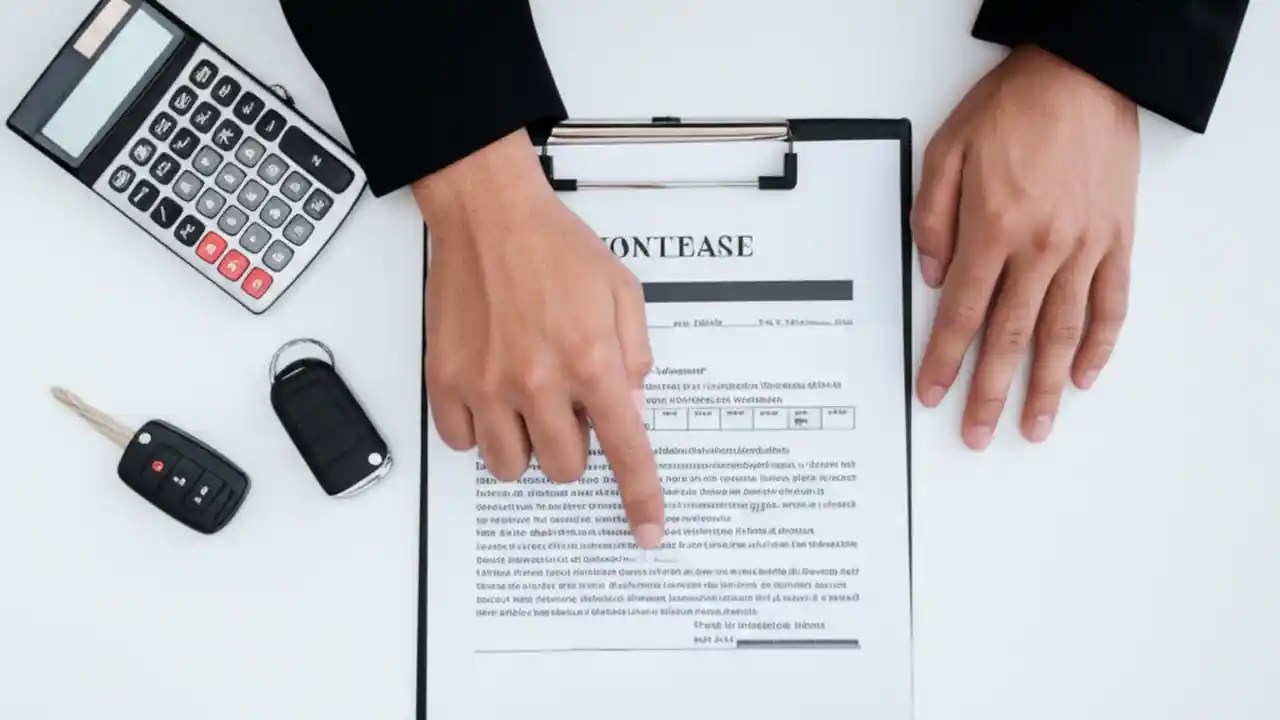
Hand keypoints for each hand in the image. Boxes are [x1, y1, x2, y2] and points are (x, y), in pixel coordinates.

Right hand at [414, 129, 663, 547]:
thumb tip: (631, 406)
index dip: (640, 498)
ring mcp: (486, 384)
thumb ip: (634, 354)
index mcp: (591, 360)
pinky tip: (491, 395)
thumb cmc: (553, 247)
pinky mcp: (445, 380)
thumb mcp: (622, 293)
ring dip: (527, 444)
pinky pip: (463, 443)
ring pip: (511, 466)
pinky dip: (480, 431)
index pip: (625, 449)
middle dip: (574, 446)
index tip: (647, 531)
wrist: (489, 214)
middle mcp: (538, 381)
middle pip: (565, 468)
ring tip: (526, 401)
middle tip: (567, 403)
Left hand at [912, 45, 1138, 448]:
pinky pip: (1111, 304)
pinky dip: (1099, 345)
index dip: (944, 361)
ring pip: (1061, 333)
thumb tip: (933, 276)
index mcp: (991, 228)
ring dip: (1044, 387)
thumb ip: (932, 219)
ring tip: (1034, 425)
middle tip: (977, 433)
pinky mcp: (1116, 239)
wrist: (1083, 75)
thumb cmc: (1013, 108)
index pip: (961, 315)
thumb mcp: (946, 152)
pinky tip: (1083, 376)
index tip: (932, 394)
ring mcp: (1083, 247)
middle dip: (989, 393)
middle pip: (1009, 338)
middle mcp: (1039, 246)